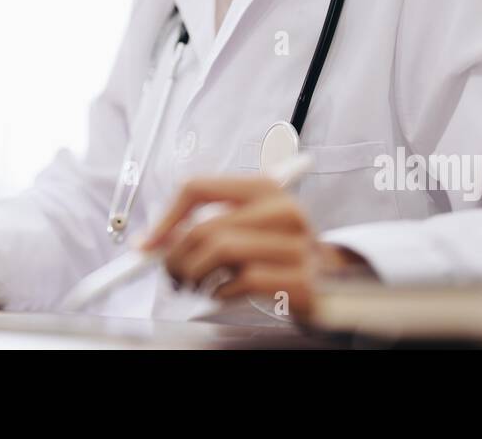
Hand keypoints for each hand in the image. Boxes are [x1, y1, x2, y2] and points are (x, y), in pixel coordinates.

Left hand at [139, 175, 376, 320]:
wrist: (334, 280)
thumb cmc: (277, 252)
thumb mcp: (247, 226)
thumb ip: (207, 225)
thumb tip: (155, 242)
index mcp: (265, 188)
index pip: (199, 188)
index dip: (166, 219)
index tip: (147, 245)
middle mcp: (283, 210)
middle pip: (205, 226)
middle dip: (174, 256)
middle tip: (171, 273)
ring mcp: (296, 245)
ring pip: (219, 252)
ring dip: (194, 275)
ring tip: (194, 285)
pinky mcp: (301, 279)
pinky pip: (241, 281)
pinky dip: (221, 292)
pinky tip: (224, 292)